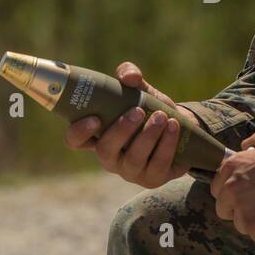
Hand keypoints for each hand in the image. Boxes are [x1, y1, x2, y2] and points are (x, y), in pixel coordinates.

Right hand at [62, 61, 200, 188]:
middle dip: (121, 131)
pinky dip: (167, 144)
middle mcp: (110, 157)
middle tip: (138, 111)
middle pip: (105, 151)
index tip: (94, 118)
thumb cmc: (150, 109)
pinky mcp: (152, 178)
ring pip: (133, 159)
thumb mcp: (140, 91)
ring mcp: (130, 171)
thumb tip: (129, 76)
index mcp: (98, 136)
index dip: (79, 132)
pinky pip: (158, 164)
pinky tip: (173, 126)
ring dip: (148, 136)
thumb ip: (131, 78)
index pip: (75, 140)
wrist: (179, 128)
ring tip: (162, 116)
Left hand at [210, 131, 254, 243]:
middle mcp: (231, 189)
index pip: (218, 189)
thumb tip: (244, 146)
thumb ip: (253, 142)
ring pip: (241, 224)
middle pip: (224, 209)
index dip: (232, 193)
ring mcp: (243, 210)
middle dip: (239, 209)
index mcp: (231, 167)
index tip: (246, 194)